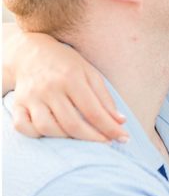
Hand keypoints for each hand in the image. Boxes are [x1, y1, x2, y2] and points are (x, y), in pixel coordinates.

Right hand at [9, 33, 125, 141]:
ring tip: (81, 137)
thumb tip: (120, 121)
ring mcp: (31, 97)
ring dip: (67, 138)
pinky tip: (53, 134)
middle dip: (92, 138)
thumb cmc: (66, 65)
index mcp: (71, 78)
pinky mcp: (17, 104)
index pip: (93, 111)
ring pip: (47, 128)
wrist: (31, 53)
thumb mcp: (90, 74)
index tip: (123, 138)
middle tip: (106, 142)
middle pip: (72, 123)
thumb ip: (105, 98)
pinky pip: (23, 126)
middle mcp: (49, 88)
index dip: (110, 128)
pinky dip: (37, 135)